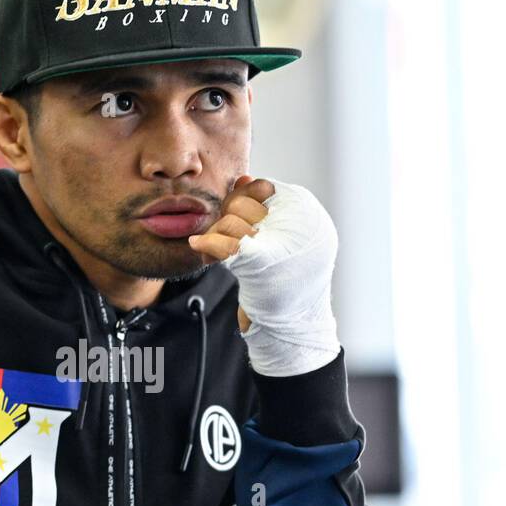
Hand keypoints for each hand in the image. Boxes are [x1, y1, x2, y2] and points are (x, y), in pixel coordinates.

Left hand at [192, 174, 340, 376]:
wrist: (293, 328)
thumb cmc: (284, 284)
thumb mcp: (279, 239)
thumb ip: (262, 209)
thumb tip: (243, 178)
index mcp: (308, 212)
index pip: (265, 187)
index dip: (242, 199)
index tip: (230, 215)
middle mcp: (303, 223)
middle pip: (247, 202)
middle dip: (228, 218)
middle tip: (220, 236)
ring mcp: (287, 242)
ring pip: (234, 222)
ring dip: (216, 236)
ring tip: (212, 250)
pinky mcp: (265, 262)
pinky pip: (230, 243)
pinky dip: (210, 244)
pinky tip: (198, 245)